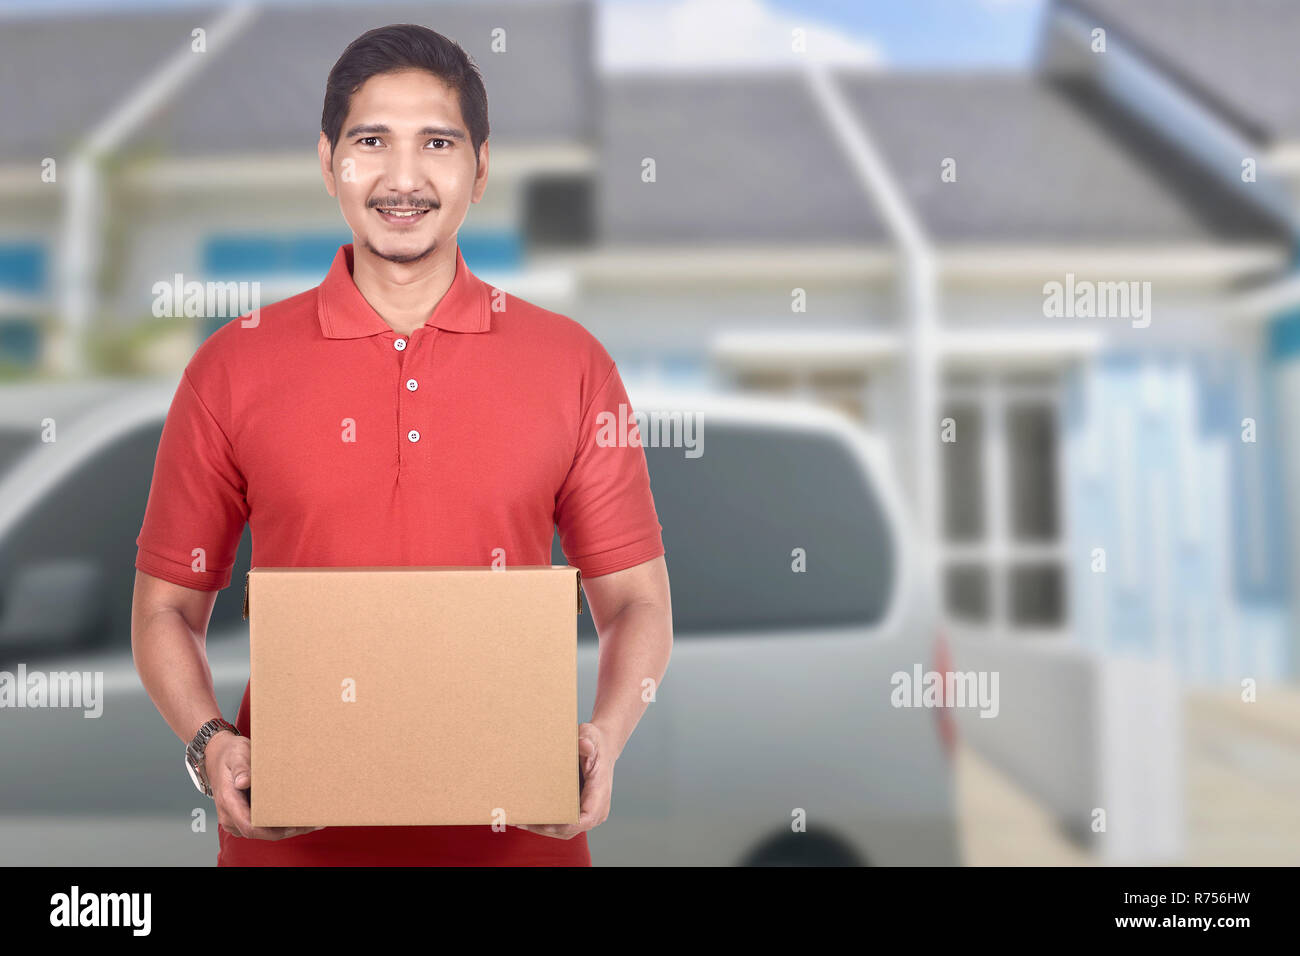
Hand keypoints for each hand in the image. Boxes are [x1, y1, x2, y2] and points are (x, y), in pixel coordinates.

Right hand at [206, 731, 323, 840]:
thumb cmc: (229, 754)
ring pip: (262, 831)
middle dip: (286, 831)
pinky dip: (279, 823)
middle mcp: (230, 815)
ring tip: (310, 822)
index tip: (293, 826)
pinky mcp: (243, 815)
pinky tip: (298, 817)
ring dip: (285, 828)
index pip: (250, 827)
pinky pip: (261, 824)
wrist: (218, 755)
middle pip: (260, 832)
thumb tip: (244, 782)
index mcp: (228, 801)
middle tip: (310, 823)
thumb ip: (241, 768)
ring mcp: (236, 818)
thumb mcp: (237, 755)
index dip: (272, 830)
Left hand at [512, 722, 612, 839]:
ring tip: (519, 820)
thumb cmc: (596, 742)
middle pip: (571, 829)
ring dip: (542, 828)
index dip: (567, 824)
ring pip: (565, 831)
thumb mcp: (591, 735)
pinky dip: (546, 823)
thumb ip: (587, 739)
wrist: (603, 747)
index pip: (587, 817)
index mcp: (600, 791)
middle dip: (546, 828)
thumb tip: (584, 745)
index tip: (546, 823)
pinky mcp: (580, 812)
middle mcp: (598, 808)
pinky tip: (528, 817)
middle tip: (522, 820)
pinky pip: (563, 825)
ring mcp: (589, 813)